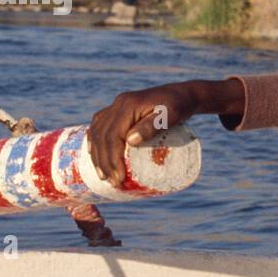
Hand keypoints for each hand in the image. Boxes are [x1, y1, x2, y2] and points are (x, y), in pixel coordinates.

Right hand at [87, 82, 202, 185]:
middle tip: (112, 182)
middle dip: (104, 162)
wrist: (183, 94)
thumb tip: (130, 141)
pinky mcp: (119, 111)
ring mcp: (117, 107)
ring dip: (97, 155)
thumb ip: (153, 125)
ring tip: (103, 176)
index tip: (119, 178)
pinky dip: (94, 141)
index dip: (112, 158)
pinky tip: (93, 154)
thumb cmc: (180, 106)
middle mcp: (118, 104)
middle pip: (102, 136)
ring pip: (97, 132)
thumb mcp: (171, 115)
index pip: (112, 135)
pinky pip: (99, 126)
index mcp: (128, 105)